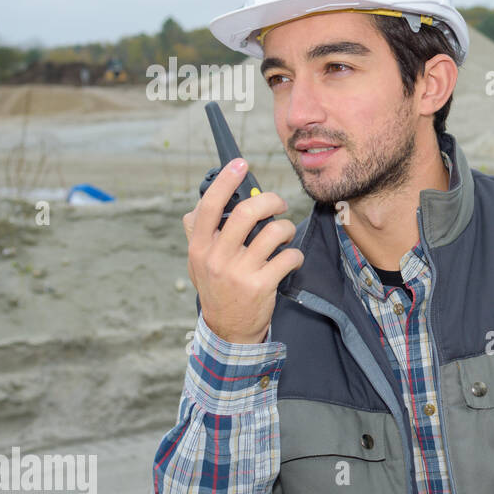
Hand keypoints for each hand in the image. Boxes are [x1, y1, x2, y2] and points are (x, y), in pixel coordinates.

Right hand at [184, 158, 303, 343]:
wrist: (228, 330)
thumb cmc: (217, 289)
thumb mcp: (198, 263)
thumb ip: (197, 234)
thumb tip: (198, 205)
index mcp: (199, 247)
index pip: (208, 207)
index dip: (225, 181)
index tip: (240, 163)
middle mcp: (216, 258)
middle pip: (245, 213)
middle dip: (270, 200)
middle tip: (279, 203)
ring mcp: (239, 272)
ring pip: (273, 232)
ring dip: (287, 228)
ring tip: (285, 235)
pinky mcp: (262, 285)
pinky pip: (288, 257)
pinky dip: (295, 255)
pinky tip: (291, 260)